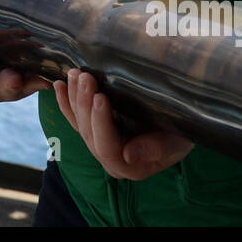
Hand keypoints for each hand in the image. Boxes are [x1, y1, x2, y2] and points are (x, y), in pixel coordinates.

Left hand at [54, 68, 192, 179]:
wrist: (180, 125)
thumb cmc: (182, 133)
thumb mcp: (177, 141)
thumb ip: (155, 148)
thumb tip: (129, 154)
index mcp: (130, 167)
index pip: (107, 147)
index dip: (100, 122)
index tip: (100, 96)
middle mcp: (110, 159)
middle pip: (89, 134)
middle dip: (84, 103)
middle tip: (85, 76)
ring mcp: (100, 145)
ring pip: (79, 123)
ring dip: (74, 97)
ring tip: (74, 74)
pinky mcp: (94, 131)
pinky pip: (74, 118)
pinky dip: (65, 101)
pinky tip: (59, 85)